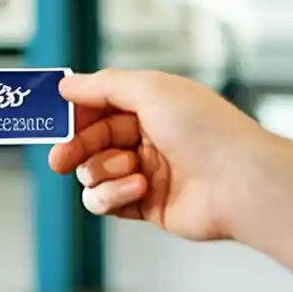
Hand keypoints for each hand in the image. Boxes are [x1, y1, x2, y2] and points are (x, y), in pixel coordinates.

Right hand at [48, 69, 292, 278]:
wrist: (239, 182)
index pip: (99, 106)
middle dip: (74, 148)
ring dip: (103, 171)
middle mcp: (147, 138)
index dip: (75, 113)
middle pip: (90, 141)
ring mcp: (145, 172)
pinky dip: (114, 195)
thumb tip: (67, 86)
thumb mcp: (150, 89)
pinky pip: (107, 202)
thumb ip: (103, 86)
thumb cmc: (205, 130)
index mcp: (150, 106)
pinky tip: (138, 189)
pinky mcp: (145, 205)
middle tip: (60, 158)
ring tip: (127, 170)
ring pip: (94, 173)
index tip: (53, 119)